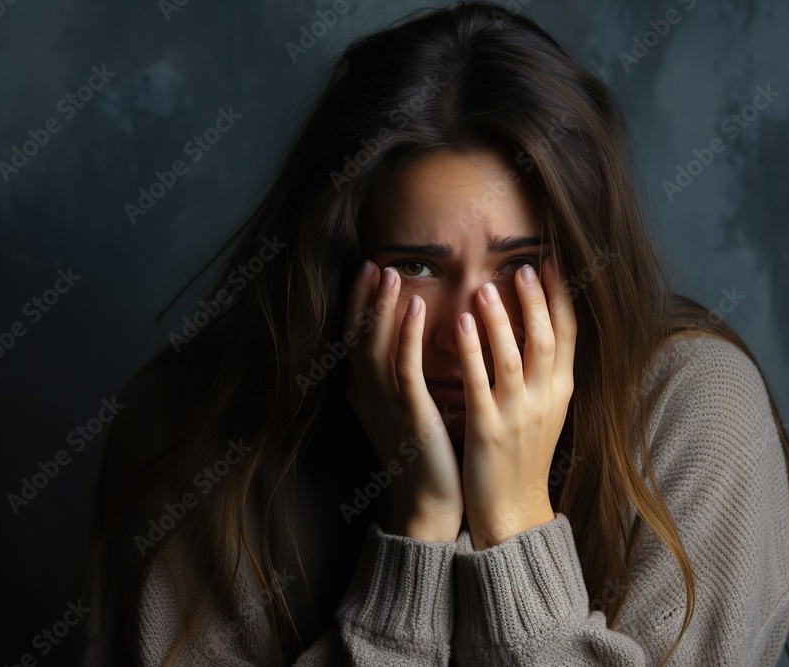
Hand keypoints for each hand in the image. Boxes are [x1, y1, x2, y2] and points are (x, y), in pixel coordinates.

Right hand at [343, 260, 463, 541]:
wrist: (432, 507)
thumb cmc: (429, 459)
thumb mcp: (410, 412)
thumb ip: (405, 382)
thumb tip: (414, 352)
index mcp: (367, 396)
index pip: (356, 341)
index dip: (360, 305)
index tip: (369, 271)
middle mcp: (368, 397)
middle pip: (357, 337)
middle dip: (364, 299)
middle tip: (371, 263)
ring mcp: (386, 406)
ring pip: (375, 346)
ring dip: (381, 308)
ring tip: (389, 273)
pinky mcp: (409, 415)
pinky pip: (404, 368)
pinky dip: (406, 334)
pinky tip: (416, 306)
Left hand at [457, 256, 576, 549]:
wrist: (513, 512)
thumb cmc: (523, 458)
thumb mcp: (546, 412)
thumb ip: (545, 372)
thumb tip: (542, 328)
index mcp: (561, 391)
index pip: (570, 333)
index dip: (562, 295)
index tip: (553, 261)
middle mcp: (546, 399)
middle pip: (548, 338)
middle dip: (538, 299)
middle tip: (525, 265)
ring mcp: (519, 415)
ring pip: (515, 357)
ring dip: (503, 319)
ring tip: (487, 287)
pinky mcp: (488, 430)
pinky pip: (480, 384)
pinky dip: (473, 352)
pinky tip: (461, 325)